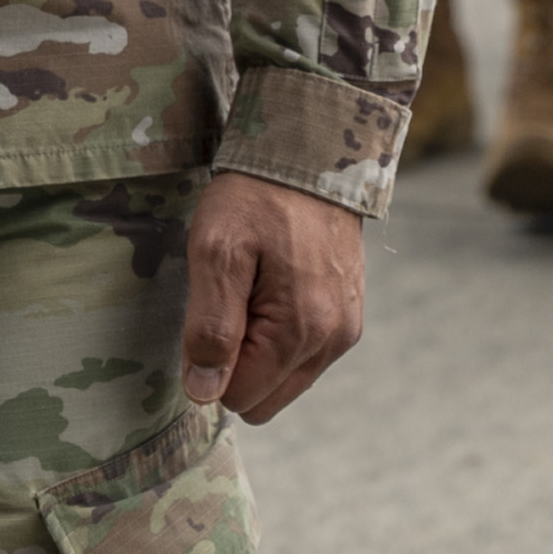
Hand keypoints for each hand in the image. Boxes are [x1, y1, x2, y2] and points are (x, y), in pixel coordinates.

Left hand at [178, 172, 364, 424]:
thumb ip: (209, 329)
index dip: (212, 361)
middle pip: (264, 399)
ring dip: (259, 350)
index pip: (239, 397)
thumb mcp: (215, 252)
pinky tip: (274, 288)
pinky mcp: (348, 316)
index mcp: (302, 329)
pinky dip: (280, 336)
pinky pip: (303, 357)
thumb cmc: (255, 198)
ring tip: (254, 288)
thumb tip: (204, 392)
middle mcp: (334, 339)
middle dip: (238, 363)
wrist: (309, 154)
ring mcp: (345, 329)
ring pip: (283, 381)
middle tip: (232, 299)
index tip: (214, 306)